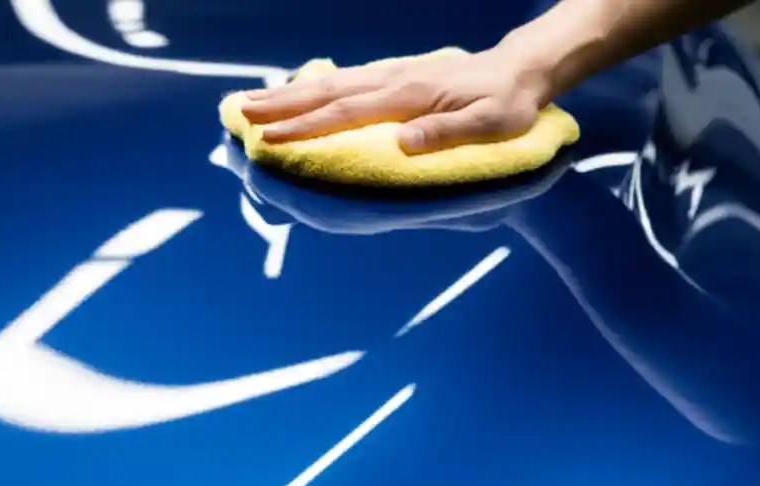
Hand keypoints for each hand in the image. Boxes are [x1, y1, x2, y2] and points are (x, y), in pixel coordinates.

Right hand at [239, 49, 550, 154]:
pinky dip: (314, 87)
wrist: (521, 69)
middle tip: (239, 115)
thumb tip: (402, 143)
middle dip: (282, 106)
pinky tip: (294, 93)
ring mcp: (391, 75)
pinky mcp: (394, 77)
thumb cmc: (509, 104)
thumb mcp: (491, 124)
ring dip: (289, 94)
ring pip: (331, 84)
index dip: (308, 127)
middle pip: (327, 93)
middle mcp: (393, 81)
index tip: (271, 138)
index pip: (348, 112)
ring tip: (250, 102)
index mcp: (410, 96)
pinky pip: (345, 82)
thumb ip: (448, 132)